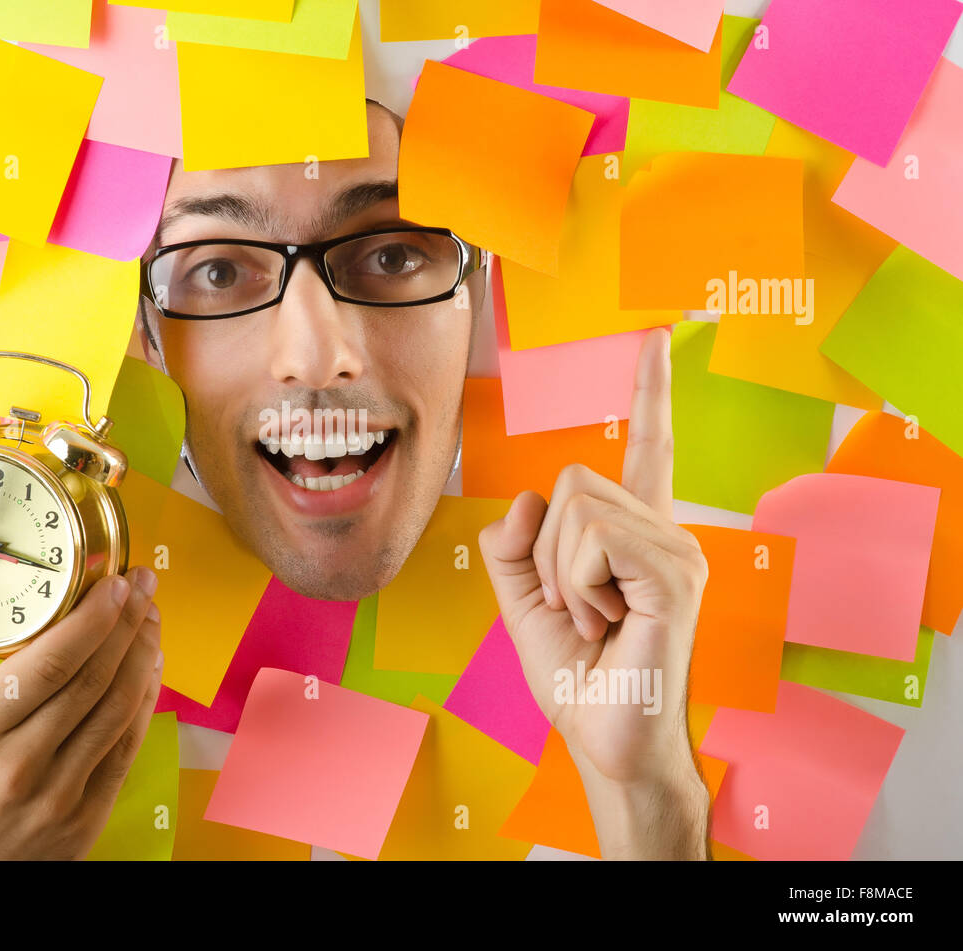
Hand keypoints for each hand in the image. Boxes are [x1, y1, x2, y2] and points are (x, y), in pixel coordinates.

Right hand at [0, 565, 162, 859]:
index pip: (49, 663)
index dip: (90, 618)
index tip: (112, 581)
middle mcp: (18, 766)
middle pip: (91, 679)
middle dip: (126, 623)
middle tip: (142, 582)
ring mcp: (57, 796)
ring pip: (117, 710)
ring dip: (143, 656)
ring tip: (151, 617)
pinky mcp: (85, 819)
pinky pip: (125, 750)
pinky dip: (144, 704)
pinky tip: (149, 669)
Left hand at [478, 327, 710, 858]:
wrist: (606, 738)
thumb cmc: (577, 675)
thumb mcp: (524, 603)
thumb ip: (513, 547)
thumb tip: (526, 497)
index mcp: (635, 533)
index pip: (648, 446)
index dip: (651, 390)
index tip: (658, 335)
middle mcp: (665, 531)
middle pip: (572, 482)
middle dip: (546, 553)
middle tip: (577, 609)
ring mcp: (676, 551)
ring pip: (575, 509)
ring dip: (560, 577)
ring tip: (595, 621)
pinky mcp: (674, 575)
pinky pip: (590, 542)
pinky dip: (574, 587)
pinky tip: (607, 623)